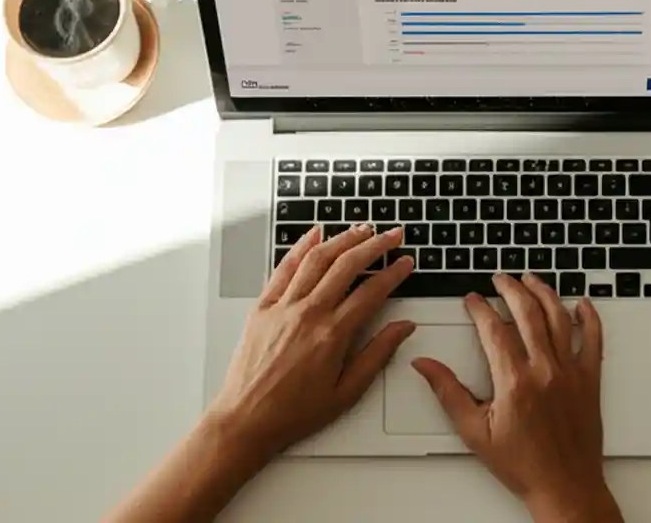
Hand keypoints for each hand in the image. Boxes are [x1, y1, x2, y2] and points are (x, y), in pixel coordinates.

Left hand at [206, 224, 415, 460]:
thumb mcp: (347, 391)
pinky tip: (314, 235)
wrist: (245, 420)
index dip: (394, 273)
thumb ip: (378, 354)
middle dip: (375, 245)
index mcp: (332, 335)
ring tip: (361, 229)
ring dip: (342, 239)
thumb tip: (402, 329)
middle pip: (347, 265)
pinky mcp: (262, 308)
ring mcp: (282, 307)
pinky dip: (301, 247)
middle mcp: (308, 314)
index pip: (372, 291)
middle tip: (392, 235)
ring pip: (317, 259)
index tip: (405, 263)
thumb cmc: (293, 413)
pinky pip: (284, 268)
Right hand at [413, 274, 621, 522]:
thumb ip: (448, 393)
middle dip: (511, 288)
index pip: (493, 329)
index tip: (472, 299)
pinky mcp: (590, 379)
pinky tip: (582, 304)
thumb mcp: (474, 432)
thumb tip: (424, 366)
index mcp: (514, 382)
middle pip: (528, 313)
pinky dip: (589, 317)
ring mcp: (571, 372)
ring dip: (544, 293)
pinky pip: (593, 339)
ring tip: (531, 279)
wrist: (564, 486)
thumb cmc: (523, 465)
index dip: (480, 308)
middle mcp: (545, 371)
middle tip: (500, 278)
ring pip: (559, 318)